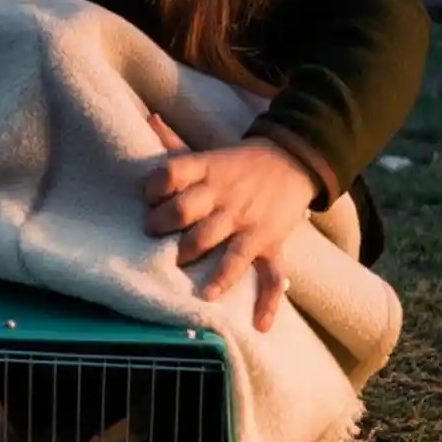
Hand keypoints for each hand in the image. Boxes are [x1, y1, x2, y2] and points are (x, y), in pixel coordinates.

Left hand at [143, 113, 316, 331]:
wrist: (295, 160)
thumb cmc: (239, 163)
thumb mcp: (208, 152)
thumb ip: (175, 144)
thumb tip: (147, 117)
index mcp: (207, 172)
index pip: (172, 173)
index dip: (154, 186)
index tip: (146, 196)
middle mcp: (225, 198)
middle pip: (189, 214)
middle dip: (167, 228)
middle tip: (153, 236)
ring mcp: (248, 223)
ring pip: (225, 249)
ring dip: (208, 268)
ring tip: (195, 290)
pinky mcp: (269, 243)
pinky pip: (271, 275)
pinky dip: (268, 302)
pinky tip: (259, 325)